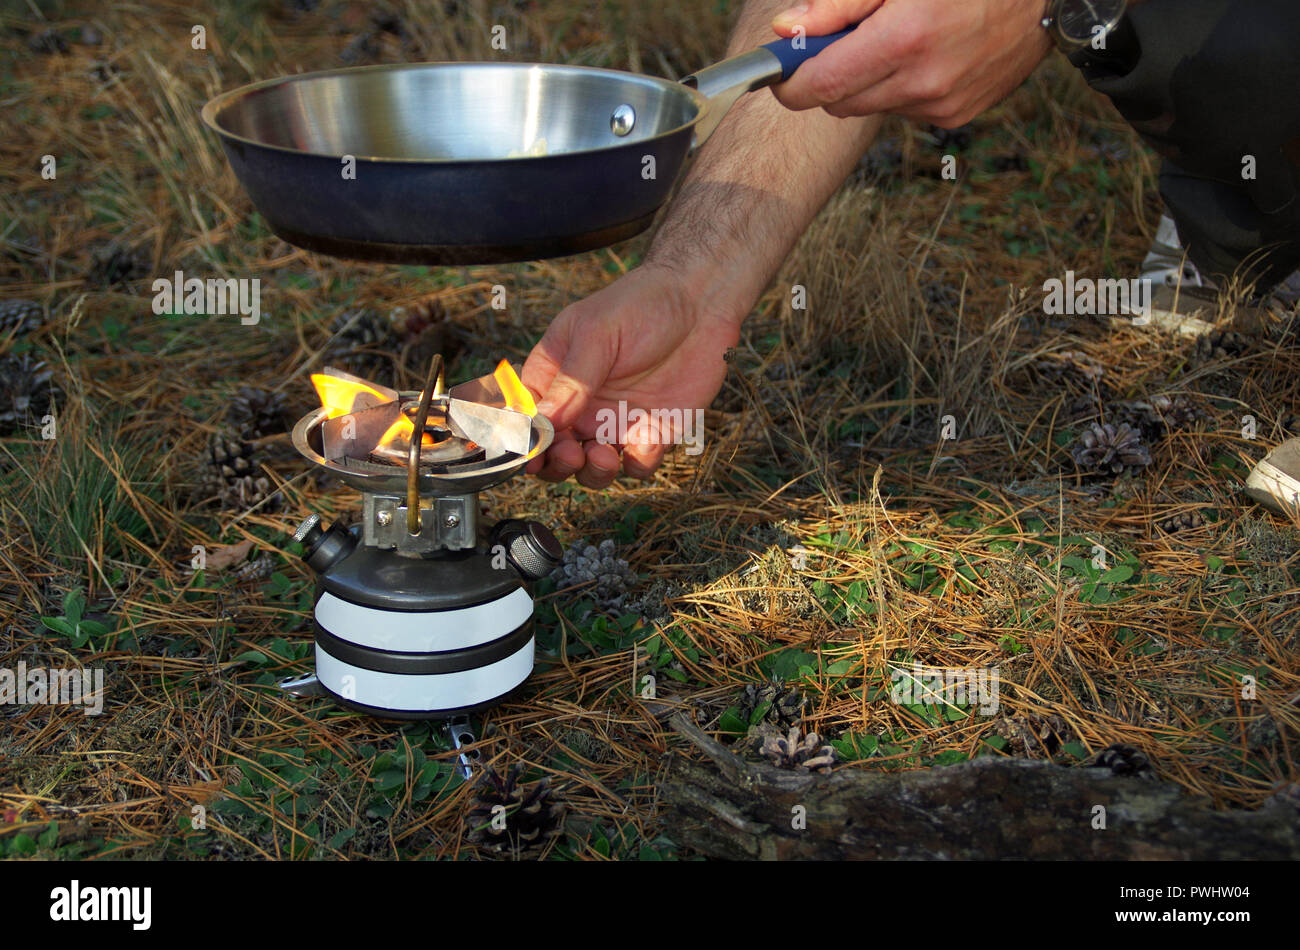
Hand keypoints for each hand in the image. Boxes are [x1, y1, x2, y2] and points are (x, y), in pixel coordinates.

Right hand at [521, 264, 741, 487]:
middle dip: (556, 463)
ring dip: (593, 472)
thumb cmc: (641, 305)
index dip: (523, 441)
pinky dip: (639, 461)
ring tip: (604, 455)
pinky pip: (639, 464)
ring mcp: (616, 422)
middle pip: (554, 454)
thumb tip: (542, 421)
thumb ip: (571, 380)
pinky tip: (648, 438)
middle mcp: (581, 406)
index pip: (526, 418)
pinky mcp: (653, 432)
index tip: (530, 452)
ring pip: (593, 469)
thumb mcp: (597, 334)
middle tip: (571, 453)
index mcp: (554, 377)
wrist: (701, 302)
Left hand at [769, 0, 1051, 126]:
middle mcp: (922, 82)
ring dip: (867, 79)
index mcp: (904, 39)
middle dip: (829, 75)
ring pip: (869, 107)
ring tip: (899, 37)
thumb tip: (786, 30)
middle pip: (838, 103)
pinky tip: (927, 53)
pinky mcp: (955, 116)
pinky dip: (900, 86)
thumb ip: (837, 3)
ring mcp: (940, 105)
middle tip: (843, 38)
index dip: (790, 81)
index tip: (780, 69)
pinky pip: (903, 109)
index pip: (819, 87)